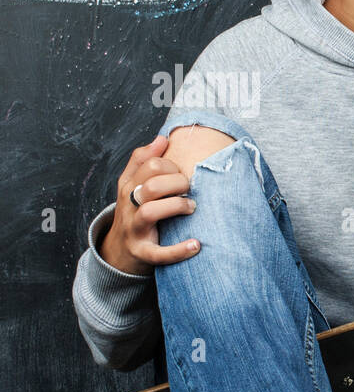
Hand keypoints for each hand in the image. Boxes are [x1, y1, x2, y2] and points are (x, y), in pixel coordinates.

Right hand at [99, 135, 200, 274]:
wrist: (119, 251)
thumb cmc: (134, 211)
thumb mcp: (132, 184)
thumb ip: (144, 160)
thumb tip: (162, 138)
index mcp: (129, 186)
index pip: (151, 165)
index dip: (171, 166)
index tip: (181, 174)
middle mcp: (129, 205)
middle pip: (151, 185)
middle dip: (177, 183)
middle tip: (189, 190)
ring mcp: (134, 229)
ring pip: (150, 212)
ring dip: (176, 206)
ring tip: (191, 207)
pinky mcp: (142, 252)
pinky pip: (159, 253)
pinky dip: (178, 250)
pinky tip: (196, 245)